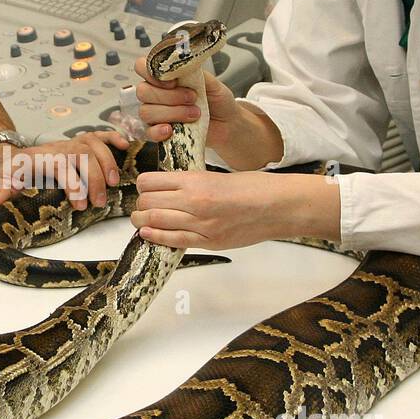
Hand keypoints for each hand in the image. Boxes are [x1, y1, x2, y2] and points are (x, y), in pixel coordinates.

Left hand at [0, 130, 131, 211]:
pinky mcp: (78, 143)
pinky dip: (112, 138)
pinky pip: (98, 135)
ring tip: (114, 184)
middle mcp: (57, 148)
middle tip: (99, 202)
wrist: (10, 158)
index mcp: (39, 159)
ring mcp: (69, 144)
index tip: (80, 205)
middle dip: (95, 178)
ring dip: (107, 162)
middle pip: (82, 155)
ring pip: (93, 145)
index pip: (61, 166)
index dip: (74, 184)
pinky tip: (125, 145)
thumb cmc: (8, 174)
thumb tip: (1, 196)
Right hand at [131, 56, 241, 154]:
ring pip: (146, 112)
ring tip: (194, 114)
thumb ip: (195, 72)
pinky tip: (171, 130)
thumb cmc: (218, 101)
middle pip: (143, 91)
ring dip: (172, 113)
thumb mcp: (212, 83)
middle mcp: (157, 93)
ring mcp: (156, 114)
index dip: (152, 73)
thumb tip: (183, 64)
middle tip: (192, 98)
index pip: (142, 67)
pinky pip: (148, 133)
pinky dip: (158, 131)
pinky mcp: (159, 133)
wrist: (228, 124)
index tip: (173, 82)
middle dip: (169, 96)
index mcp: (166, 77)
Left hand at [131, 169, 337, 249]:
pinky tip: (148, 234)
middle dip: (140, 204)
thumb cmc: (254, 187)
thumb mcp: (216, 175)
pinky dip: (156, 237)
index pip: (149, 182)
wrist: (279, 206)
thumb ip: (191, 184)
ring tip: (141, 219)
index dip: (143, 185)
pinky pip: (173, 240)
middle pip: (147, 203)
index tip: (145, 187)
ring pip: (154, 222)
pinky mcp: (209, 242)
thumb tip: (167, 190)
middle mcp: (194, 202)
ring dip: (142, 221)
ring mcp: (201, 224)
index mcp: (196, 180)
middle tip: (142, 205)